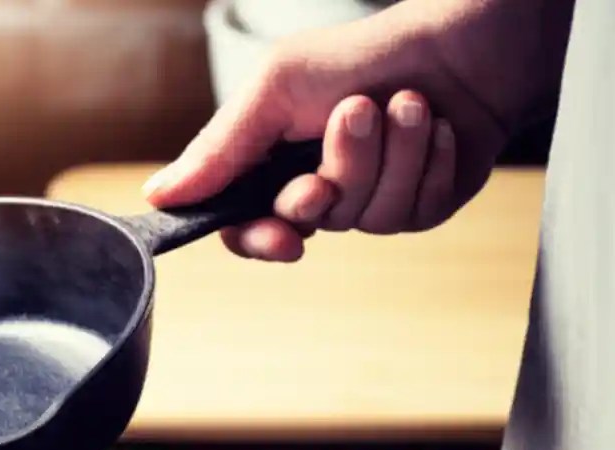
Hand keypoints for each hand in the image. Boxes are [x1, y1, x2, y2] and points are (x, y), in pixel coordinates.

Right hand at [143, 0, 571, 260]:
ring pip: (366, 218)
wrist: (458, 46)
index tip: (286, 237)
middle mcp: (314, 188)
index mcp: (268, 164)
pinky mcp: (418, 205)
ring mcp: (367, 201)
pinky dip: (427, 161)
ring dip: (391, 151)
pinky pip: (413, 212)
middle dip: (340, 168)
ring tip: (406, 103)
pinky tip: (435, 125)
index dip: (258, 239)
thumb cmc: (361, 57)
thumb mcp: (274, 89)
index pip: (242, 227)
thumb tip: (156, 195)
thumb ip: (218, 148)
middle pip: (306, 222)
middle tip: (357, 114)